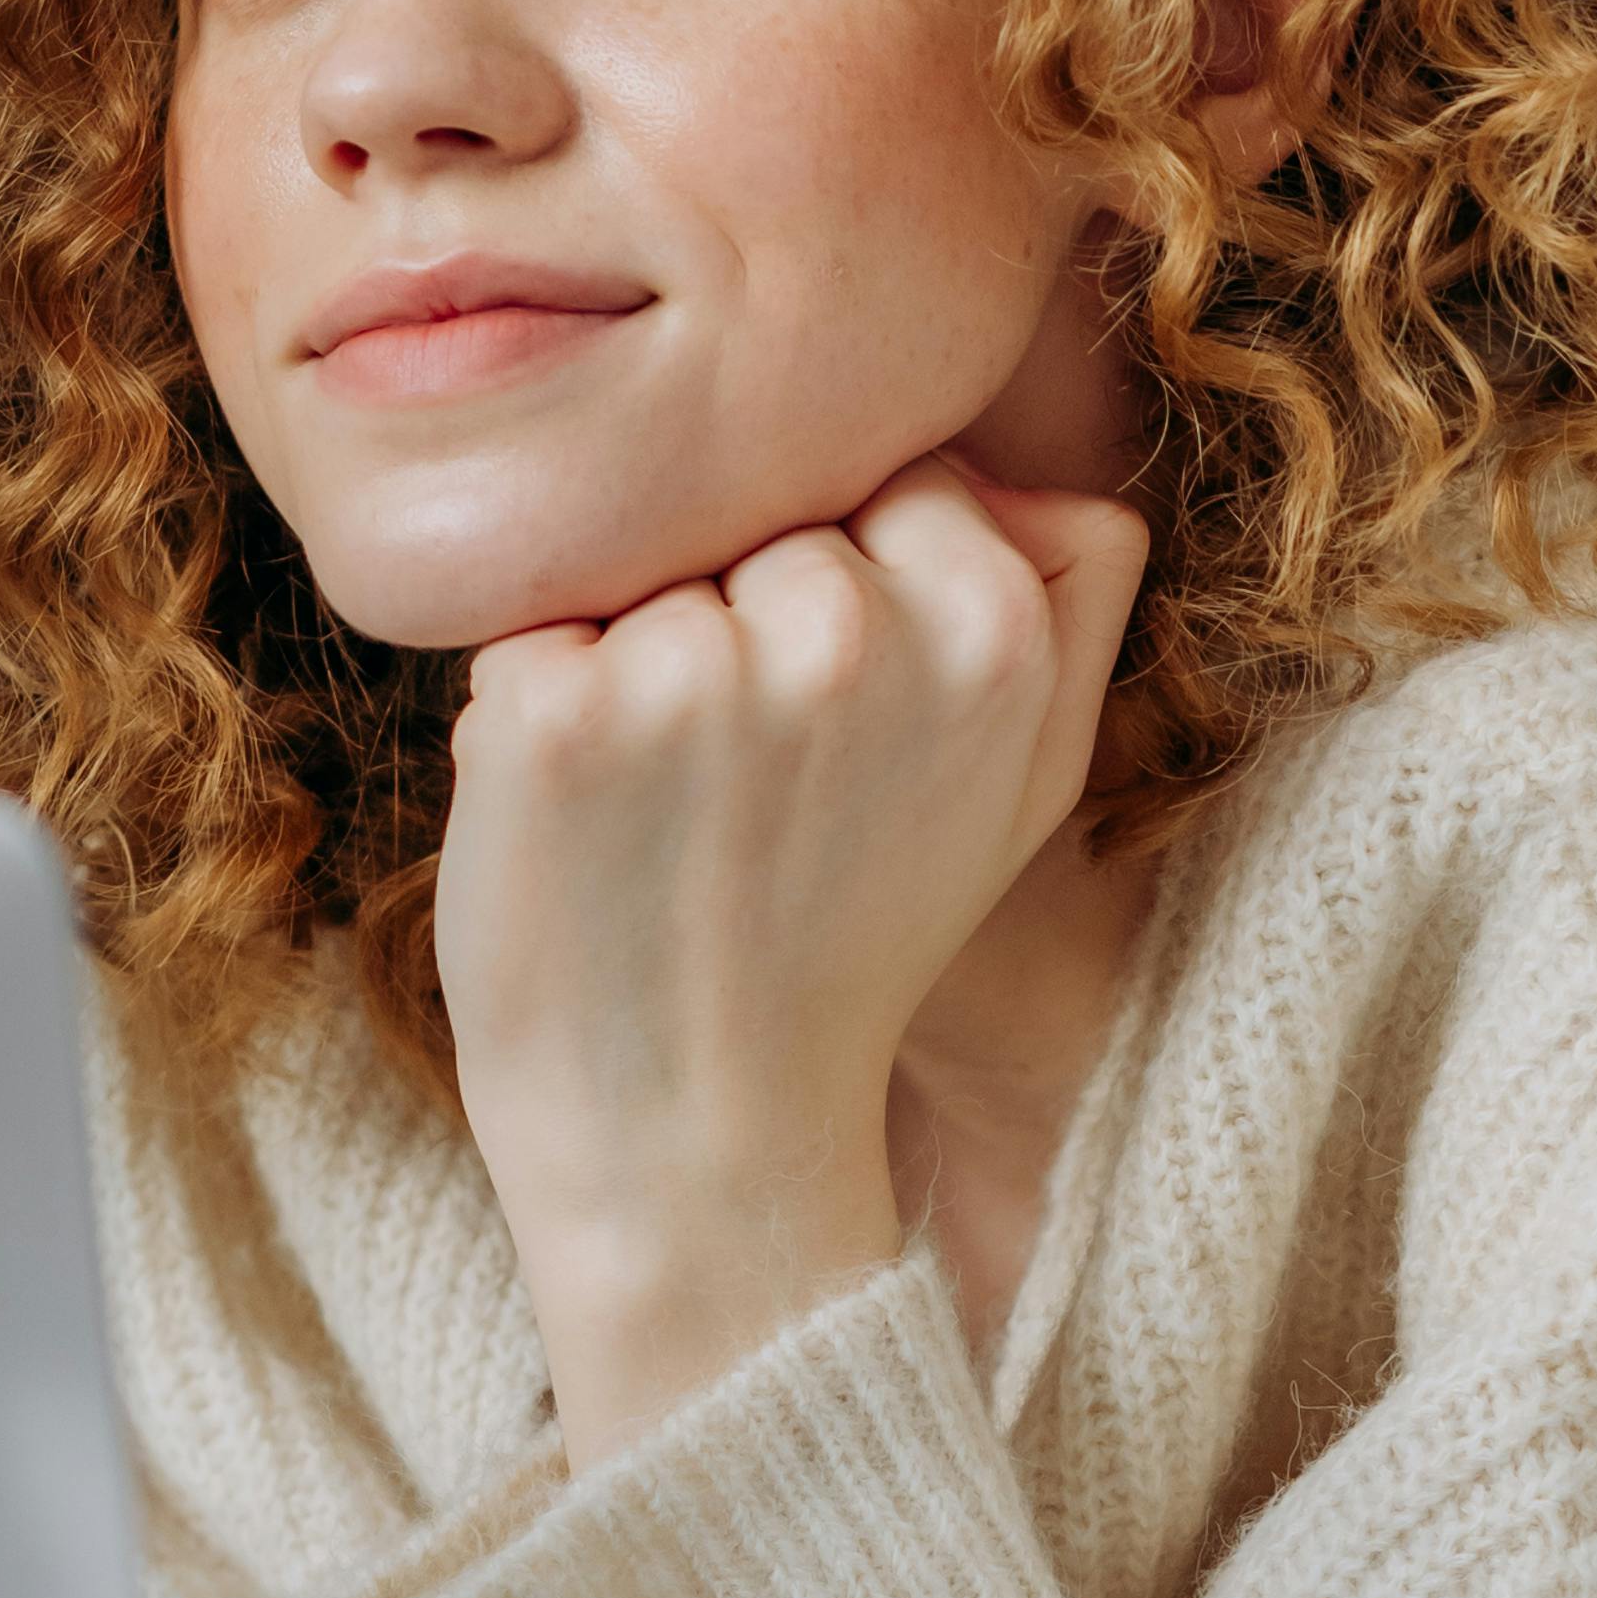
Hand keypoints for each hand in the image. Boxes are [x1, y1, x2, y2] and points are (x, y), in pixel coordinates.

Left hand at [434, 459, 1149, 1468]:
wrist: (699, 1140)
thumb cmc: (853, 940)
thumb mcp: (1031, 778)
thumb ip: (1067, 591)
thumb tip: (1012, 457)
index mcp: (992, 628)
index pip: (890, 477)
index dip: (848, 589)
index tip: (843, 723)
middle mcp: (850, 631)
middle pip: (759, 515)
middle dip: (738, 618)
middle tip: (746, 790)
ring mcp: (693, 671)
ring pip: (644, 567)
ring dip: (633, 664)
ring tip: (665, 812)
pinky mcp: (552, 715)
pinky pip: (528, 629)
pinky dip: (534, 713)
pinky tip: (583, 829)